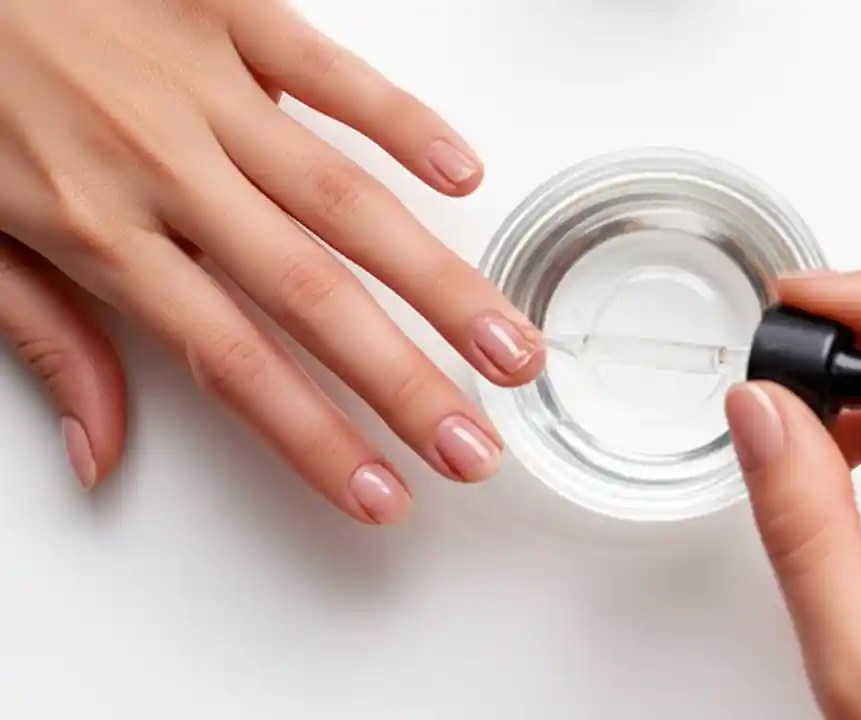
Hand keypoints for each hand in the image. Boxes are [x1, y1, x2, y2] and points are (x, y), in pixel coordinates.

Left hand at [0, 0, 544, 522]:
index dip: (315, 438)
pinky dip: (401, 119)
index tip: (383, 493)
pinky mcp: (224, 8)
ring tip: (509, 342)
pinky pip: (328, 69)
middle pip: (309, 294)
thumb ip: (47, 339)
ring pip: (342, 197)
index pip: (230, 361)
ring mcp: (202, 85)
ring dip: (437, 278)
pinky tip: (463, 176)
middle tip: (477, 444)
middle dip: (405, 381)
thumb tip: (99, 452)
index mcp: (96, 230)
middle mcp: (163, 167)